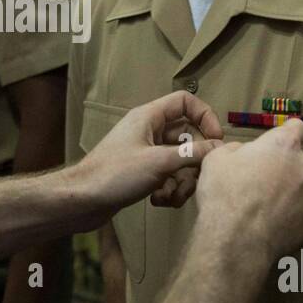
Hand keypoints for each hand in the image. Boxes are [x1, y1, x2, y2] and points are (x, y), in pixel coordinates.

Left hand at [75, 91, 223, 228]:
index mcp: (149, 117)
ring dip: (181, 181)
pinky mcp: (142, 172)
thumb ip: (193, 154)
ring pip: (179, 161)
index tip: (216, 140)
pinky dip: (168, 189)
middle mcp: (148, 130)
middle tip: (194, 180)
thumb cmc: (115, 174)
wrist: (82, 201)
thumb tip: (220, 148)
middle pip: (187, 138)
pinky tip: (158, 201)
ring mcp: (145, 152)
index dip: (205, 117)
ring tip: (171, 197)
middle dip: (193, 162)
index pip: (185, 102)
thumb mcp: (160, 162)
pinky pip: (167, 176)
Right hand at [196, 119, 302, 256]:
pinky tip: (271, 228)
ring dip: (288, 196)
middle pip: (298, 163)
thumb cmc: (225, 193)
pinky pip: (302, 218)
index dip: (285, 133)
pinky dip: (290, 221)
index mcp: (284, 145)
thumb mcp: (216, 159)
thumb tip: (243, 154)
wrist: (236, 240)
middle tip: (259, 184)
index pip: (296, 127)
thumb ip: (235, 150)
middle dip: (283, 170)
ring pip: (301, 192)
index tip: (275, 143)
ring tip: (263, 212)